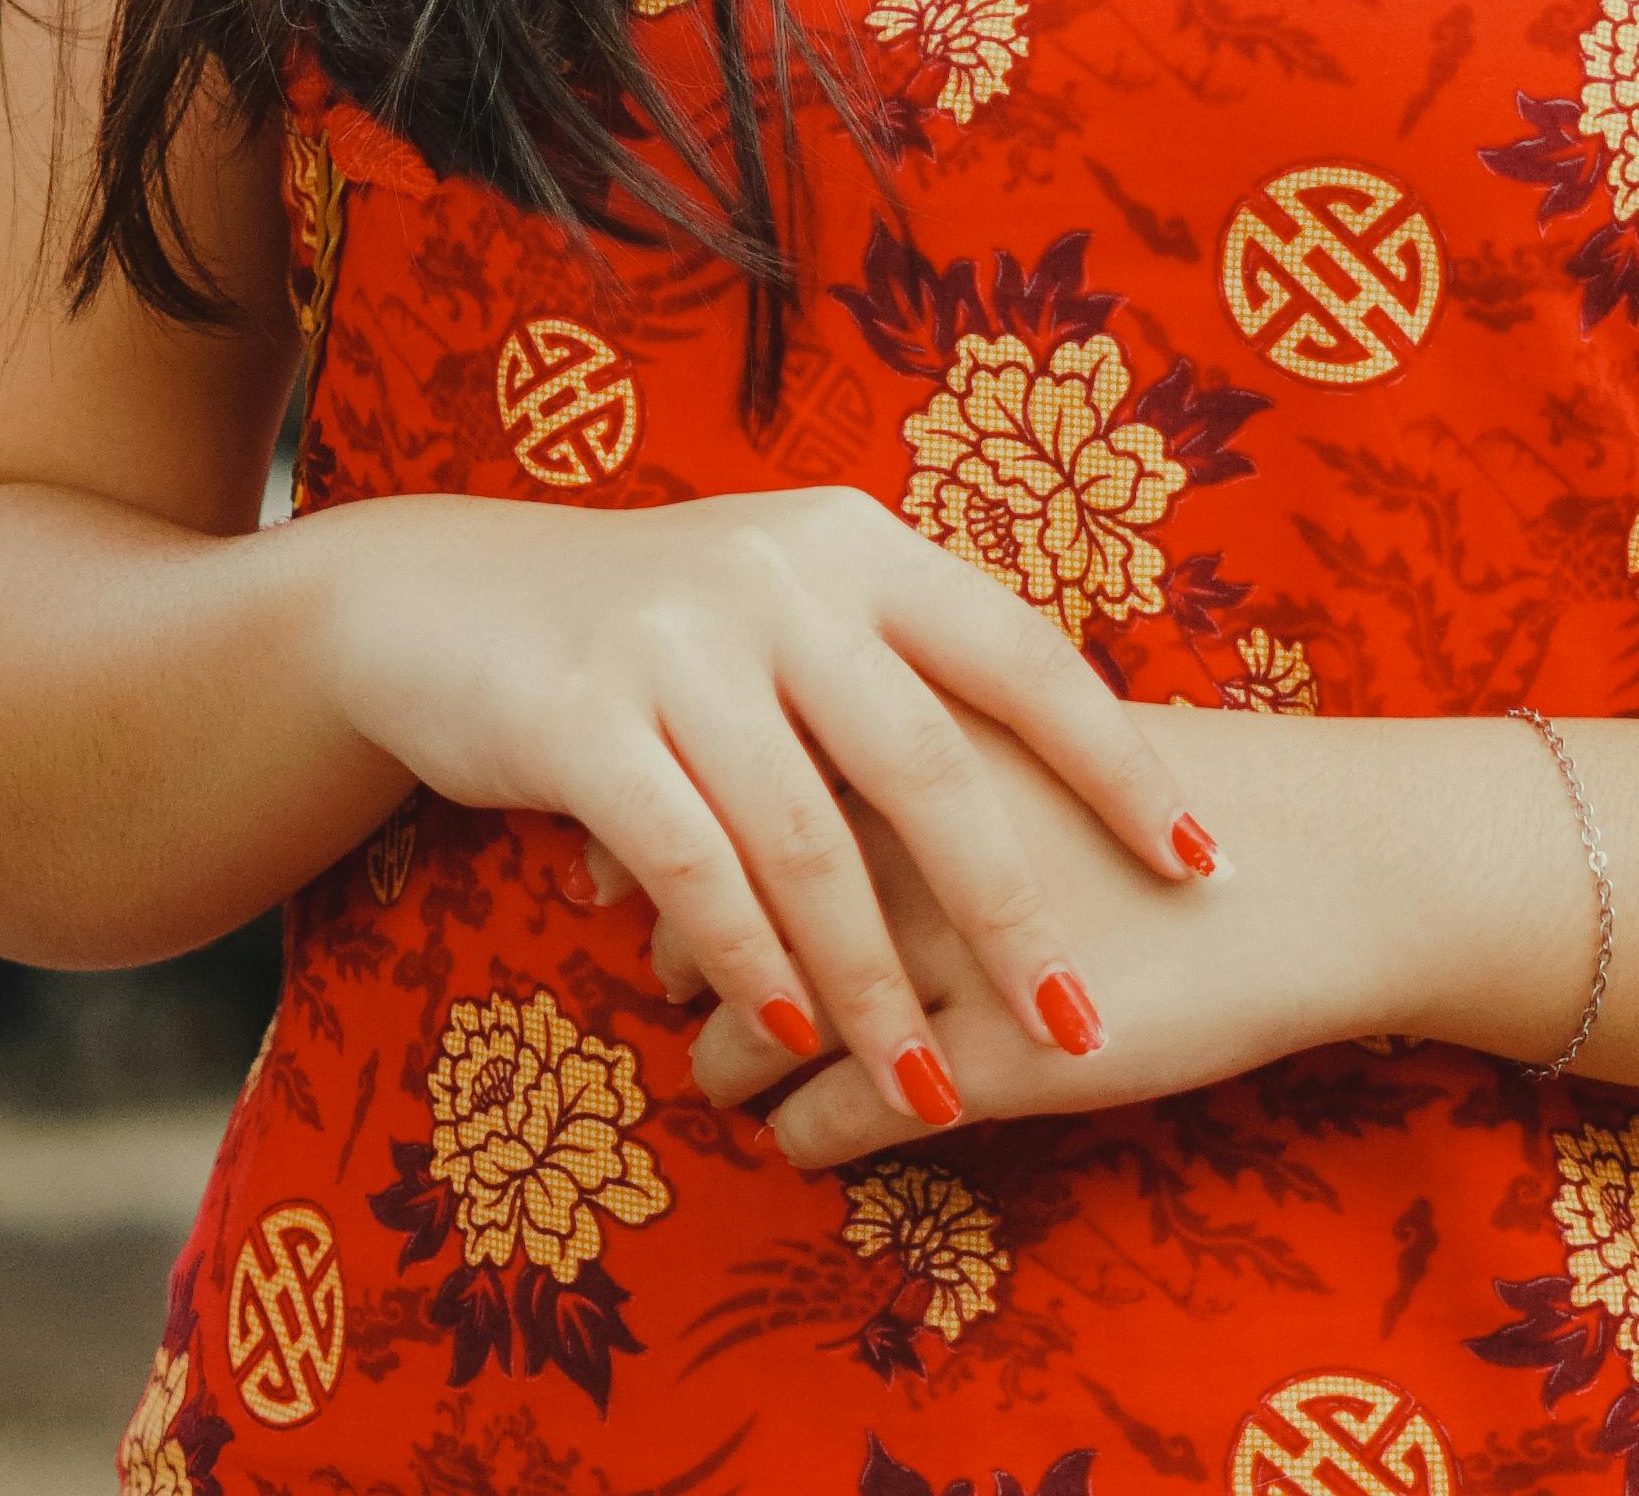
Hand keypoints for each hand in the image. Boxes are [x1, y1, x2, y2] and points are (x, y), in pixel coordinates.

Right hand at [300, 482, 1215, 1115]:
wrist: (438, 600)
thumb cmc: (647, 632)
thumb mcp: (781, 609)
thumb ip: (889, 677)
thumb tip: (1041, 807)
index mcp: (854, 544)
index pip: (1017, 653)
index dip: (1114, 760)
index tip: (1200, 858)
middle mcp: (782, 573)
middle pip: (929, 766)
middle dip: (1009, 911)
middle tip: (1075, 1025)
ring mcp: (678, 639)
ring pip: (809, 840)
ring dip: (876, 984)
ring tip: (933, 1094)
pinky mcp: (583, 715)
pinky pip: (689, 863)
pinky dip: (751, 959)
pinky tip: (793, 1036)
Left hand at [665, 701, 1483, 1165]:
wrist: (1310, 866)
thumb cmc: (1167, 788)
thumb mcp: (1023, 727)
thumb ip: (909, 732)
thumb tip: (805, 745)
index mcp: (897, 732)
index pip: (718, 781)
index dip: (661, 829)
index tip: (626, 863)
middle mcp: (896, 840)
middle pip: (717, 904)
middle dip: (680, 950)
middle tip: (664, 971)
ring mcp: (936, 958)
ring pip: (760, 1026)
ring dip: (723, 1059)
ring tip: (716, 1073)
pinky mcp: (989, 1065)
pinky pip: (841, 1119)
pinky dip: (801, 1134)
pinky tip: (798, 1137)